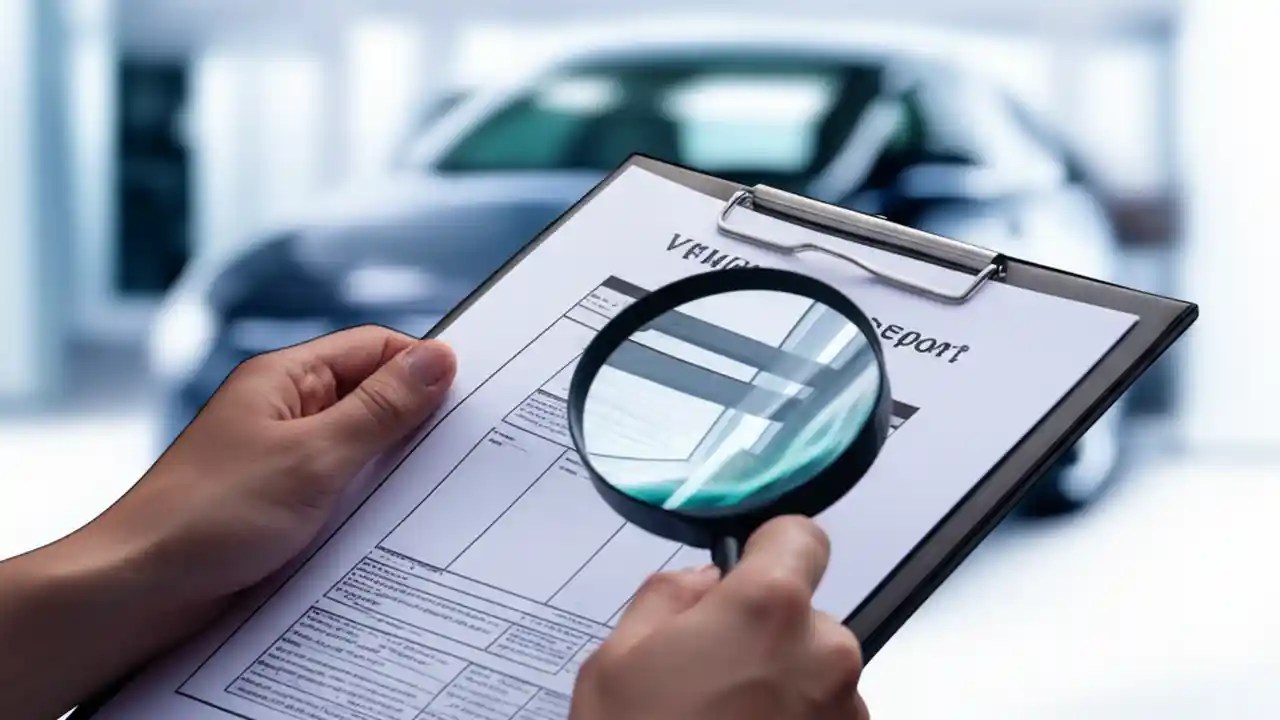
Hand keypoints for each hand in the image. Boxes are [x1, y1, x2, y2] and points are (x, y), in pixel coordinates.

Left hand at [89, 325, 456, 604]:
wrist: (138, 591)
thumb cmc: (205, 517)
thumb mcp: (313, 457)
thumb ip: (381, 409)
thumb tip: (437, 360)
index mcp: (285, 378)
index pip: (374, 348)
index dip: (421, 367)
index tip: (463, 399)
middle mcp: (284, 410)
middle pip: (372, 396)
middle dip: (412, 423)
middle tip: (452, 452)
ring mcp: (283, 457)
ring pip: (361, 447)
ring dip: (389, 468)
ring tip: (418, 494)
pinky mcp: (282, 502)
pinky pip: (342, 488)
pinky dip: (366, 501)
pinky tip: (383, 524)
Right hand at [570, 517, 869, 719]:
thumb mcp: (616, 659)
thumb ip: (667, 595)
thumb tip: (702, 581)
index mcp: (767, 609)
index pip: (804, 536)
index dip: (771, 548)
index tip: (753, 564)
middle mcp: (823, 655)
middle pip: (806, 613)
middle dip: (765, 632)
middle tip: (711, 672)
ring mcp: (843, 712)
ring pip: (816, 670)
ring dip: (782, 685)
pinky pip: (824, 716)